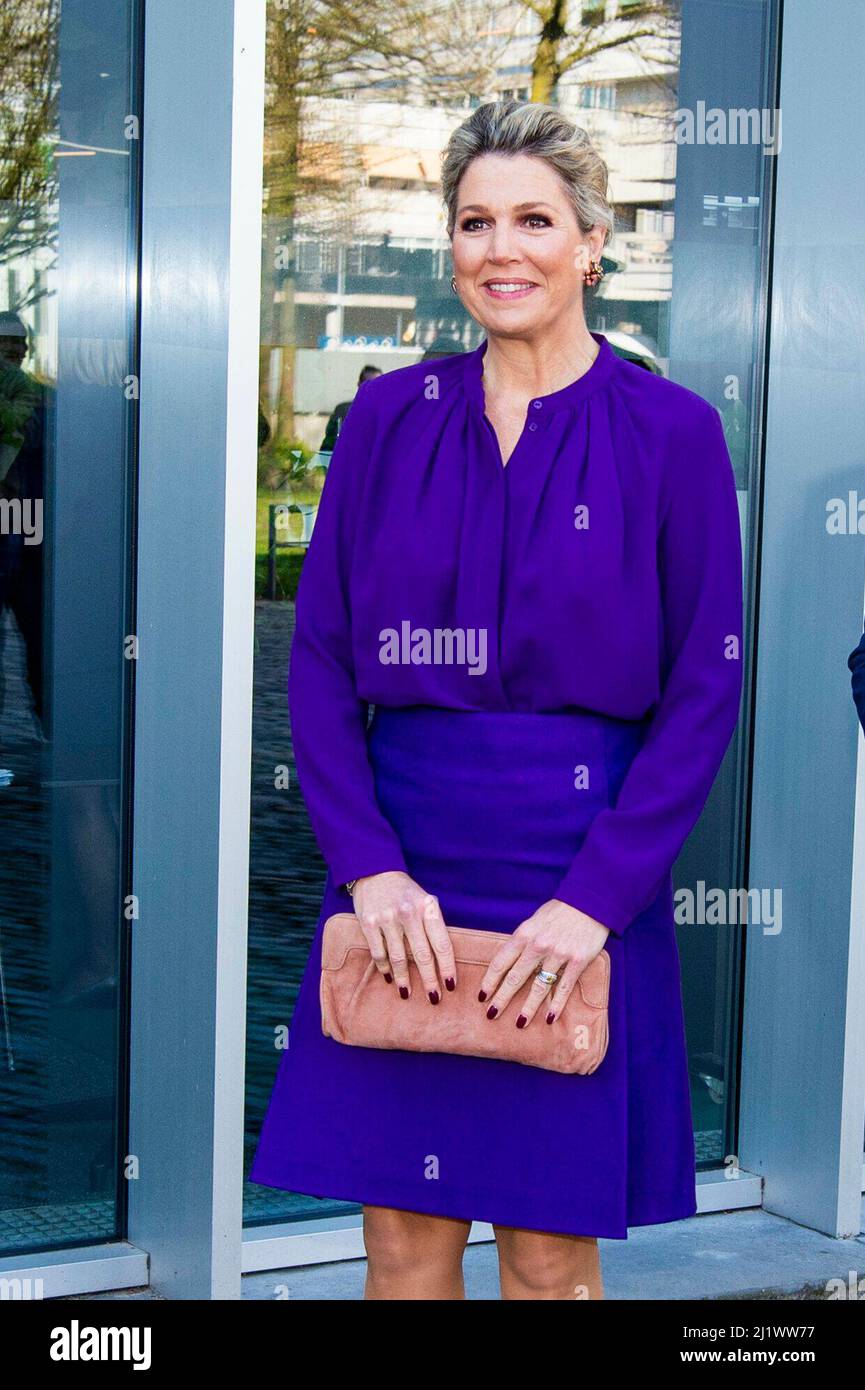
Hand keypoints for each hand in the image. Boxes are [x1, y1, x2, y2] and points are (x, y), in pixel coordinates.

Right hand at [350, 871, 455, 1003]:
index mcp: (427, 907)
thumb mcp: (425, 900)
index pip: (442, 943)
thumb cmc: (405, 892)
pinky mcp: (369, 923)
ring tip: (408, 992)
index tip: (451, 985)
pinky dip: (384, 968)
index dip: (448, 967)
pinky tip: (389, 977)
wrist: (375, 871)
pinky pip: (378, 953)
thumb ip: (433, 924)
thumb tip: (444, 959)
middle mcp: (408, 913)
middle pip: (422, 955)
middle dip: (430, 980)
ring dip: (404, 979)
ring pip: (398, 958)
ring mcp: (387, 918)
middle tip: (434, 998)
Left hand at [478, 899, 609, 1027]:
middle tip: (491, 1014)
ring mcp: (558, 954)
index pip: (501, 962)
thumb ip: (522, 941)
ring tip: (520, 1023)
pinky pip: (564, 987)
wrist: (590, 903)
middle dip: (502, 998)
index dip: (490, 980)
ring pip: (539, 986)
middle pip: (515, 978)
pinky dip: (556, 1004)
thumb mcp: (534, 921)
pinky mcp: (578, 961)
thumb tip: (509, 961)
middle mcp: (538, 945)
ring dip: (528, 1007)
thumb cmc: (559, 911)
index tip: (482, 995)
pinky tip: (550, 1017)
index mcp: (524, 934)